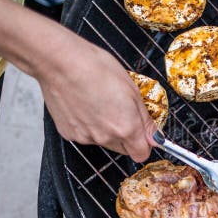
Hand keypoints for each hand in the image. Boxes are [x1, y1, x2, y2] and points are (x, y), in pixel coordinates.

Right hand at [35, 32, 156, 161]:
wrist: (62, 63)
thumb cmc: (96, 68)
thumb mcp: (132, 89)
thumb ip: (145, 118)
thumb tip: (155, 136)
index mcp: (126, 127)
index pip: (142, 154)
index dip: (145, 143)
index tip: (144, 133)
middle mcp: (106, 137)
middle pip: (124, 149)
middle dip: (127, 135)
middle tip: (122, 111)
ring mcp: (85, 137)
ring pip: (104, 141)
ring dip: (106, 129)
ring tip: (101, 104)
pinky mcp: (68, 133)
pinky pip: (85, 135)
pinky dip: (88, 125)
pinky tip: (86, 105)